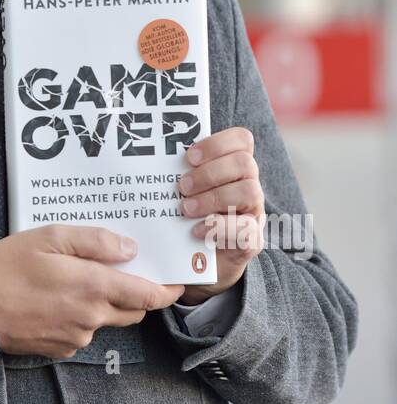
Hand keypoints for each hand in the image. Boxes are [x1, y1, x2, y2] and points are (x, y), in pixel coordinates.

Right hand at [0, 224, 183, 358]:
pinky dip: (81, 317)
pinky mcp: (62, 349)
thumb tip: (130, 248)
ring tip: (79, 281)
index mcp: (94, 287)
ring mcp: (78, 337)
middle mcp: (92, 317)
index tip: (177, 282)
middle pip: (133, 311)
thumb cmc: (9, 268)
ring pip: (108, 321)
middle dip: (138, 295)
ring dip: (106, 304)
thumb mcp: (49, 237)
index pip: (147, 295)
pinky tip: (58, 300)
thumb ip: (94, 241)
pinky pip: (84, 332)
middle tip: (126, 273)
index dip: (167, 290)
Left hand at [177, 126, 265, 305]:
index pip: (242, 139)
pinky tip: (196, 230)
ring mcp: (254, 213)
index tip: (188, 157)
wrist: (198, 263)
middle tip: (182, 187)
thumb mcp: (183, 192)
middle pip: (244, 163)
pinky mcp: (252, 241)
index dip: (217, 143)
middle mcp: (249, 186)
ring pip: (250, 191)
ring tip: (186, 209)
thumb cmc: (187, 218)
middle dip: (209, 173)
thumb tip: (149, 158)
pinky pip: (246, 228)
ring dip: (213, 198)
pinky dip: (218, 227)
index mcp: (234, 167)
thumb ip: (179, 173)